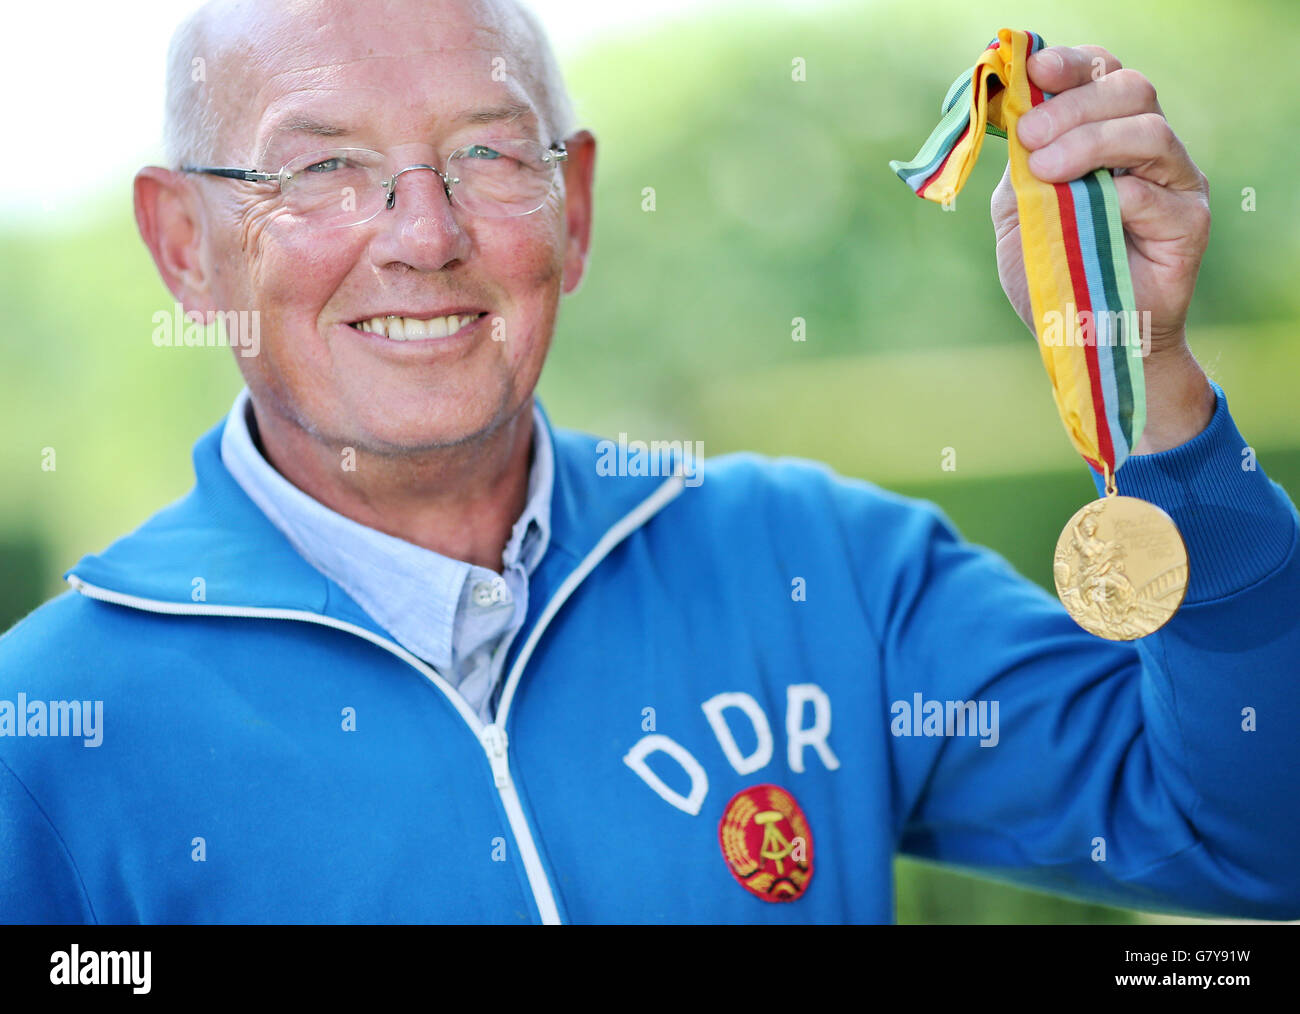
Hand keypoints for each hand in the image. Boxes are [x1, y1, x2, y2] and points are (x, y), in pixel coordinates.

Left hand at [990, 45, 1215, 452]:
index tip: (1034, 72)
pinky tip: (1090, 211)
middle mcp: (1147, 152)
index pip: (1102, 76)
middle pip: (1130, 91)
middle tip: (1031, 136)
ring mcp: (1174, 184)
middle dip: (1074, 105)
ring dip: (1091, 142)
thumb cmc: (1053, 276)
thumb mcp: (1018, 215)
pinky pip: (1156, 193)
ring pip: (1149, 132)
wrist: (1083, 341)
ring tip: (1046, 170)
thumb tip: (1012, 120)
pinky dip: (1118, 194)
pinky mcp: (1188, 223)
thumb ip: (1020, 168)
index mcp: (1107, 138)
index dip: (1071, 65)